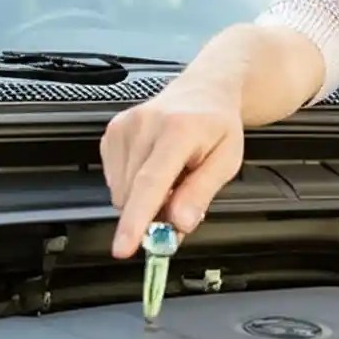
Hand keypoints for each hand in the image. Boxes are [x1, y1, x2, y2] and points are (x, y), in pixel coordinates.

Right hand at [100, 81, 243, 258]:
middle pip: (132, 192)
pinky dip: (132, 185)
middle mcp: (146, 124)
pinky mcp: (112, 131)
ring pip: (121, 190)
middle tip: (177, 208)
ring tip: (170, 178)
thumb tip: (180, 223)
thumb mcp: (226, 161)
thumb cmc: (217, 125)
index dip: (135, 220)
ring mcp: (125, 125)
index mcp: (178, 130)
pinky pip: (114, 178)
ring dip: (143, 198)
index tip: (125, 247)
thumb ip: (200, 193)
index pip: (150, 182)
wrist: (203, 91)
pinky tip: (153, 169)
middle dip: (150, 214)